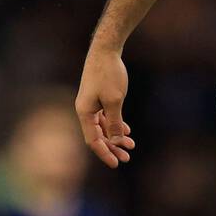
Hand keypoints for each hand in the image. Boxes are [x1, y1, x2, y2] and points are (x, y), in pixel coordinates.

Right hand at [75, 44, 135, 167]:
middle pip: (98, 136)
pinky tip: (126, 131)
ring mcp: (91, 104)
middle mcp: (85, 111)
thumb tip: (115, 140)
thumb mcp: (114, 100)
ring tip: (130, 146)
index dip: (104, 153)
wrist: (105, 51)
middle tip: (127, 157)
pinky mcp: (98, 98)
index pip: (93, 140)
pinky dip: (115, 125)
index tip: (116, 164)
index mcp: (84, 113)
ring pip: (103, 127)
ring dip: (115, 137)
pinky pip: (105, 117)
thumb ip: (114, 121)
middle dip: (112, 147)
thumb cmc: (108, 74)